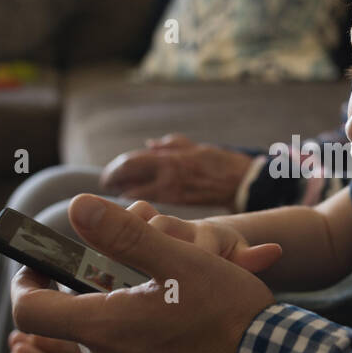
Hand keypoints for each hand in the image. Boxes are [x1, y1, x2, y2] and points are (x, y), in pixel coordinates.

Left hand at [10, 194, 275, 352]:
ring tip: (172, 309)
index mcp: (102, 328)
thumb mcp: (180, 260)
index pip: (29, 310)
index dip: (27, 283)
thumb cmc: (229, 314)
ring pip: (108, 350)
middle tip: (143, 279)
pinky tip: (184, 341)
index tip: (42, 266)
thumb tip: (77, 208)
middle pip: (78, 325)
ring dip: (126, 327)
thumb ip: (122, 234)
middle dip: (100, 298)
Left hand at [99, 135, 252, 206]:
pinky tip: (142, 201)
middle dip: (115, 184)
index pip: (129, 164)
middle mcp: (168, 179)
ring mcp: (172, 195)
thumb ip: (171, 144)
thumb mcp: (195, 147)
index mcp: (170, 161)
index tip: (108, 175)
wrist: (243, 185)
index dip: (114, 170)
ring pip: (137, 197)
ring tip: (122, 193)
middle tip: (109, 184)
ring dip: (126, 194)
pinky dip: (143, 201)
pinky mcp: (178, 207)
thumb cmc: (221, 163)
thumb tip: (149, 144)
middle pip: (127, 183)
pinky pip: (153, 204)